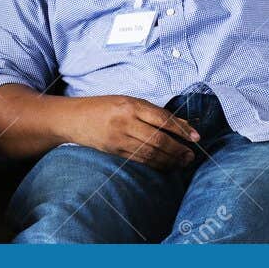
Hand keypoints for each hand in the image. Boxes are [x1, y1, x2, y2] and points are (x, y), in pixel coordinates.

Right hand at [66, 95, 198, 170]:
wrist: (73, 118)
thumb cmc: (103, 107)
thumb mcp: (128, 102)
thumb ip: (154, 112)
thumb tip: (184, 125)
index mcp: (130, 105)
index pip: (162, 118)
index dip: (181, 129)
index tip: (196, 137)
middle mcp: (125, 122)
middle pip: (158, 139)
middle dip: (178, 149)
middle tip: (191, 155)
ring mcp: (118, 138)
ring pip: (151, 153)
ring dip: (170, 160)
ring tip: (183, 162)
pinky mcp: (114, 151)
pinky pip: (140, 160)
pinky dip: (156, 164)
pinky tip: (167, 165)